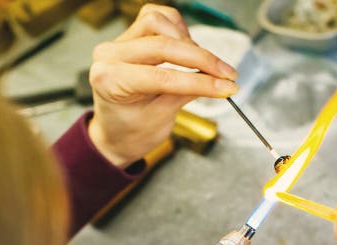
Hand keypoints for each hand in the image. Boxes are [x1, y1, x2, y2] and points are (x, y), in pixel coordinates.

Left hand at [88, 4, 237, 166]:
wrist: (115, 133)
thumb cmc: (131, 131)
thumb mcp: (161, 118)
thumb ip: (187, 93)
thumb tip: (219, 81)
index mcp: (109, 80)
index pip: (163, 76)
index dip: (200, 81)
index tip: (227, 87)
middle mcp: (109, 55)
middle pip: (163, 44)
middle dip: (201, 59)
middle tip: (227, 75)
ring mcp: (119, 42)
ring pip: (160, 22)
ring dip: (188, 42)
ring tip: (204, 64)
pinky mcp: (131, 34)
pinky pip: (158, 18)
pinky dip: (178, 29)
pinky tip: (188, 48)